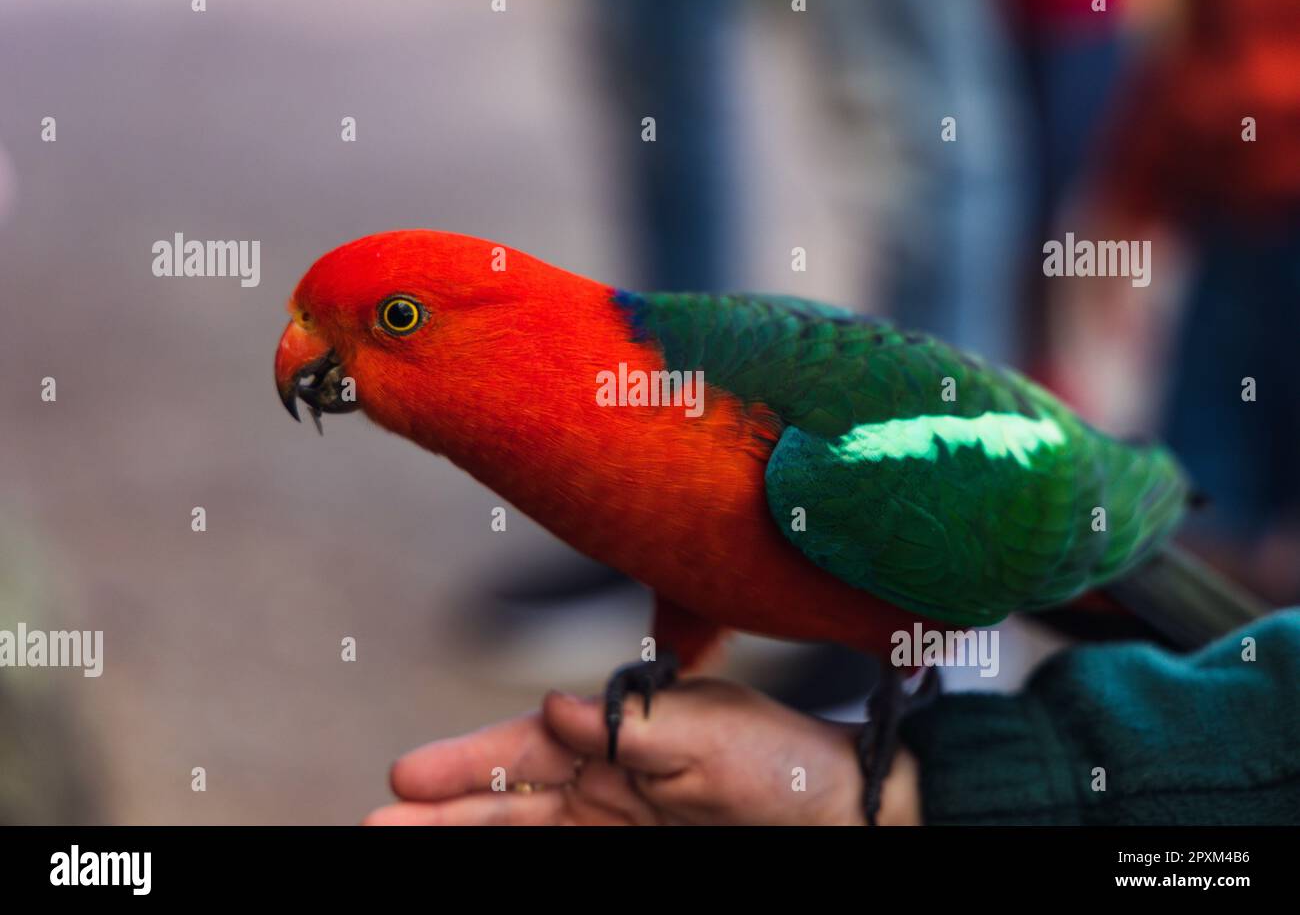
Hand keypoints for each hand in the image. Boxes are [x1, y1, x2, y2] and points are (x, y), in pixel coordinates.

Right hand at [364, 678, 920, 825]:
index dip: (464, 760)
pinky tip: (480, 859)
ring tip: (399, 842)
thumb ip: (634, 722)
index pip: (525, 742)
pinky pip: (555, 856)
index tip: (406, 775)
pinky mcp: (625, 852)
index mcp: (618, 731)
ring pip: (521, 830)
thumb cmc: (784, 761)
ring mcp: (614, 820)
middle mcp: (605, 776)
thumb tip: (557, 704)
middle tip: (375, 822)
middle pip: (506, 796)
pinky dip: (513, 854)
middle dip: (442, 809)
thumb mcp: (713, 732)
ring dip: (462, 835)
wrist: (841, 817)